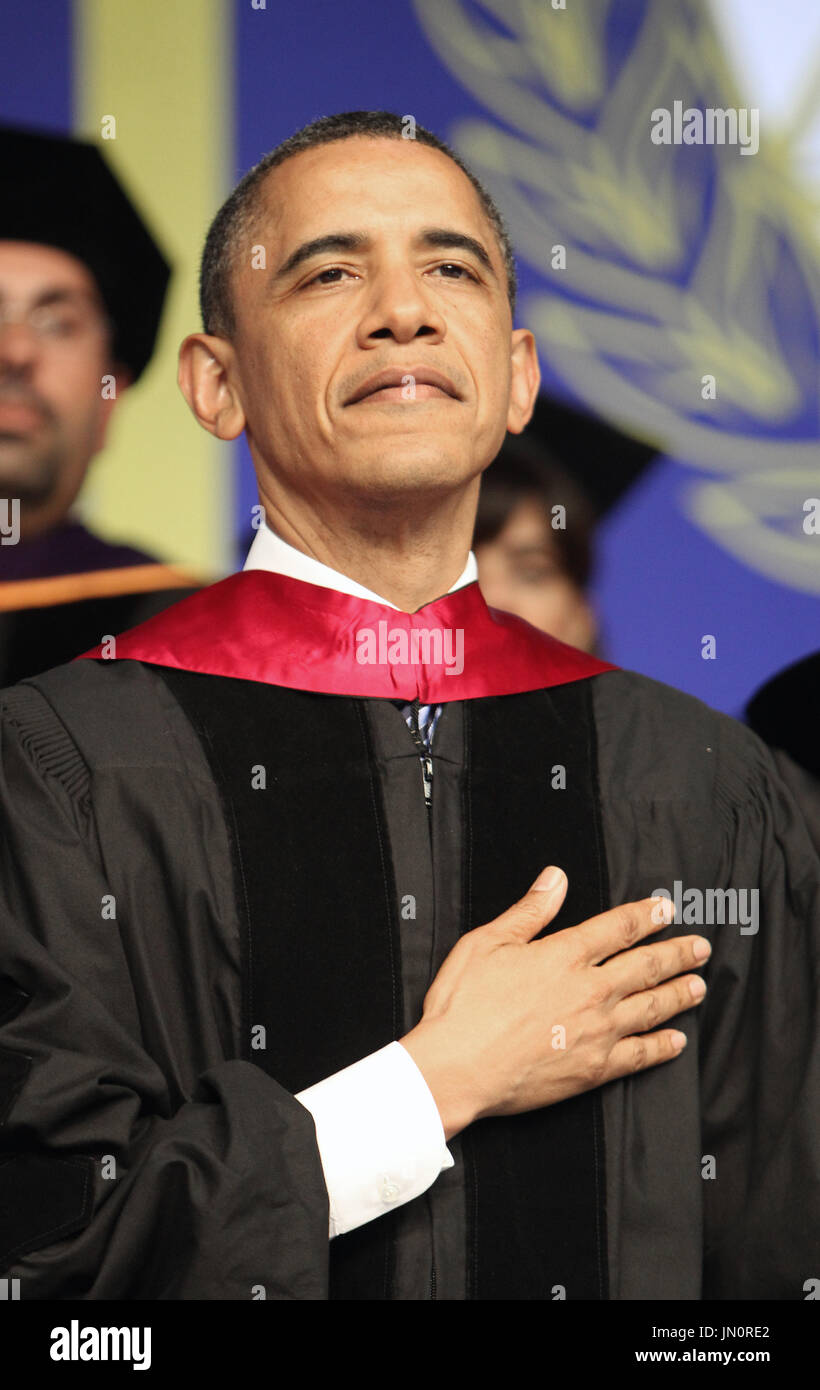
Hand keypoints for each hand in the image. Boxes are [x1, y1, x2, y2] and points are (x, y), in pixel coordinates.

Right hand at [400, 867, 708, 1139]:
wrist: (458, 1067)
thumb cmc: (464, 1005)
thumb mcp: (487, 943)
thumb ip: (529, 911)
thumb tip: (555, 879)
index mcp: (564, 955)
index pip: (618, 929)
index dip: (646, 916)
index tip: (666, 910)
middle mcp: (589, 990)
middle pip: (646, 966)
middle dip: (677, 954)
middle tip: (700, 948)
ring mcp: (597, 1031)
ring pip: (651, 1007)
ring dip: (678, 994)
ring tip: (699, 985)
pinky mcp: (594, 1069)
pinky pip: (640, 1055)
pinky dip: (663, 1047)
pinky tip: (677, 1041)